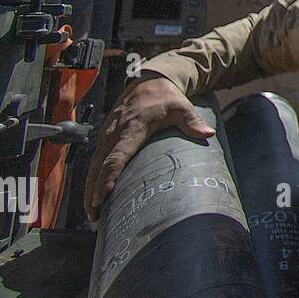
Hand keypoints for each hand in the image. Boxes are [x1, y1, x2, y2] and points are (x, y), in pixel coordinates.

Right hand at [83, 76, 214, 221]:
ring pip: (93, 165)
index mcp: (132, 128)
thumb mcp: (181, 107)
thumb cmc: (166, 97)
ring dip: (89, 188)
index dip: (108, 177)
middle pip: (99, 166)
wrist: (148, 81)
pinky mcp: (105, 137)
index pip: (117, 156)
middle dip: (93, 191)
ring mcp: (107, 135)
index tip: (103, 196)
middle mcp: (114, 133)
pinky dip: (92, 178)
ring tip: (92, 213)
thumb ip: (192, 122)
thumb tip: (208, 134)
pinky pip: (95, 160)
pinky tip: (93, 195)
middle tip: (94, 216)